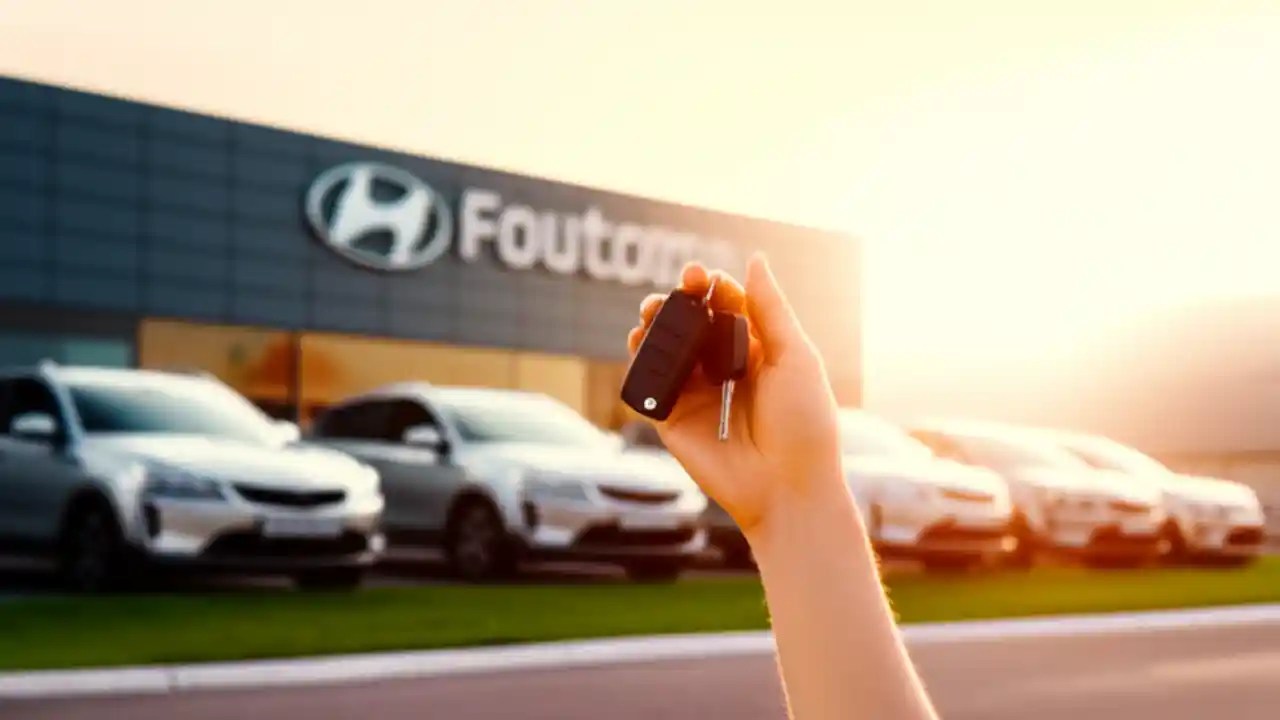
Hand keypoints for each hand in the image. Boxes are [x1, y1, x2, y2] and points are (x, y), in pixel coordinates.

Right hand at [627, 255, 842, 538]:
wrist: (789, 488)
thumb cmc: (805, 423)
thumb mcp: (795, 356)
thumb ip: (770, 308)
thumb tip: (754, 258)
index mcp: (756, 352)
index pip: (726, 307)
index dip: (712, 287)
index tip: (702, 276)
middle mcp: (723, 371)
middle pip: (691, 324)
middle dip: (678, 301)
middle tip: (679, 288)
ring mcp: (696, 395)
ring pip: (666, 350)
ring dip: (654, 325)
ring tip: (651, 310)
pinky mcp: (672, 421)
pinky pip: (649, 385)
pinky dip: (640, 362)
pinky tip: (640, 343)